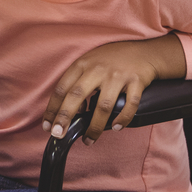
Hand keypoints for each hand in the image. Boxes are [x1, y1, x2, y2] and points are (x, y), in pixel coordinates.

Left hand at [41, 34, 185, 143]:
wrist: (144, 51)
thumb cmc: (112, 60)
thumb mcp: (90, 64)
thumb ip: (79, 83)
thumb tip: (73, 110)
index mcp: (82, 64)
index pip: (61, 88)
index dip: (52, 108)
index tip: (47, 125)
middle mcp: (97, 70)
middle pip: (76, 95)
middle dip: (65, 117)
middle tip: (59, 134)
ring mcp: (117, 76)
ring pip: (103, 105)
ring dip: (95, 126)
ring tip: (89, 139)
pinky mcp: (136, 81)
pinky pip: (129, 104)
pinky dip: (122, 118)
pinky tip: (116, 127)